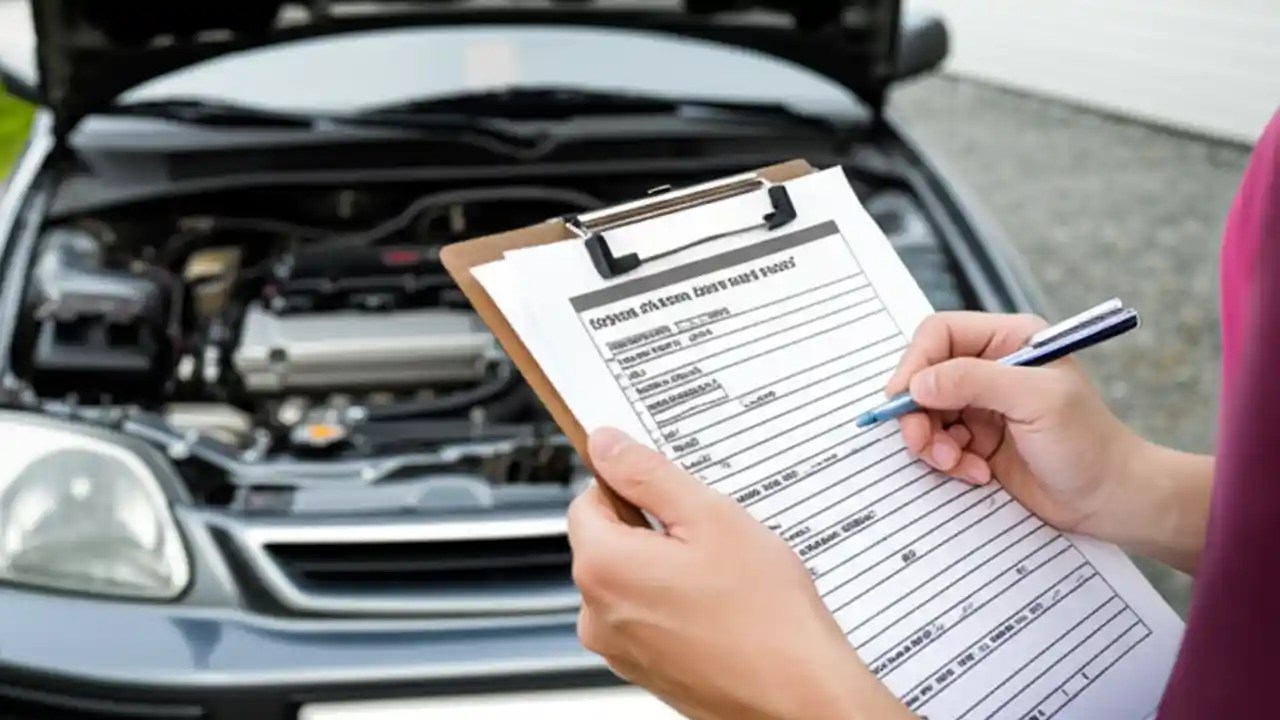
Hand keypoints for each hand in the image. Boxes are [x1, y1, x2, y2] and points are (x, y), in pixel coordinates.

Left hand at [568, 427, 909, 719]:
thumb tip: (606, 445)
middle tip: (708, 535)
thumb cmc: (766, 614)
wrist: (798, 694)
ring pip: (629, 580)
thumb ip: (648, 474)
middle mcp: (597, 614)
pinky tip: (718, 605)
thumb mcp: (710, 517)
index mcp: (603, 567)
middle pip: (607, 542)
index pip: (587, 500)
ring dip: (665, 567)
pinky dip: (673, 603)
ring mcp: (619, 648)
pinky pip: (646, 616)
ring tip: (720, 576)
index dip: (630, 486)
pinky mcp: (643, 669)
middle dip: (652, 529)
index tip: (670, 491)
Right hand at [884, 311, 1145, 536]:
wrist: (1110, 500)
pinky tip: (978, 473)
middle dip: (919, 413)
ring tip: (957, 464)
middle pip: (925, 376)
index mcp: (1009, 340)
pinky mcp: (978, 440)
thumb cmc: (1088, 443)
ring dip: (932, 443)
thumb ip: (974, 381)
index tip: (903, 398)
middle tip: (923, 444)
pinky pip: (940, 444)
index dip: (916, 363)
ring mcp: (983, 405)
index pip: (940, 334)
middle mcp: (992, 367)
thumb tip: (918, 383)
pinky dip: (948, 461)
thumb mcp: (1034, 401)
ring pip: (927, 413)